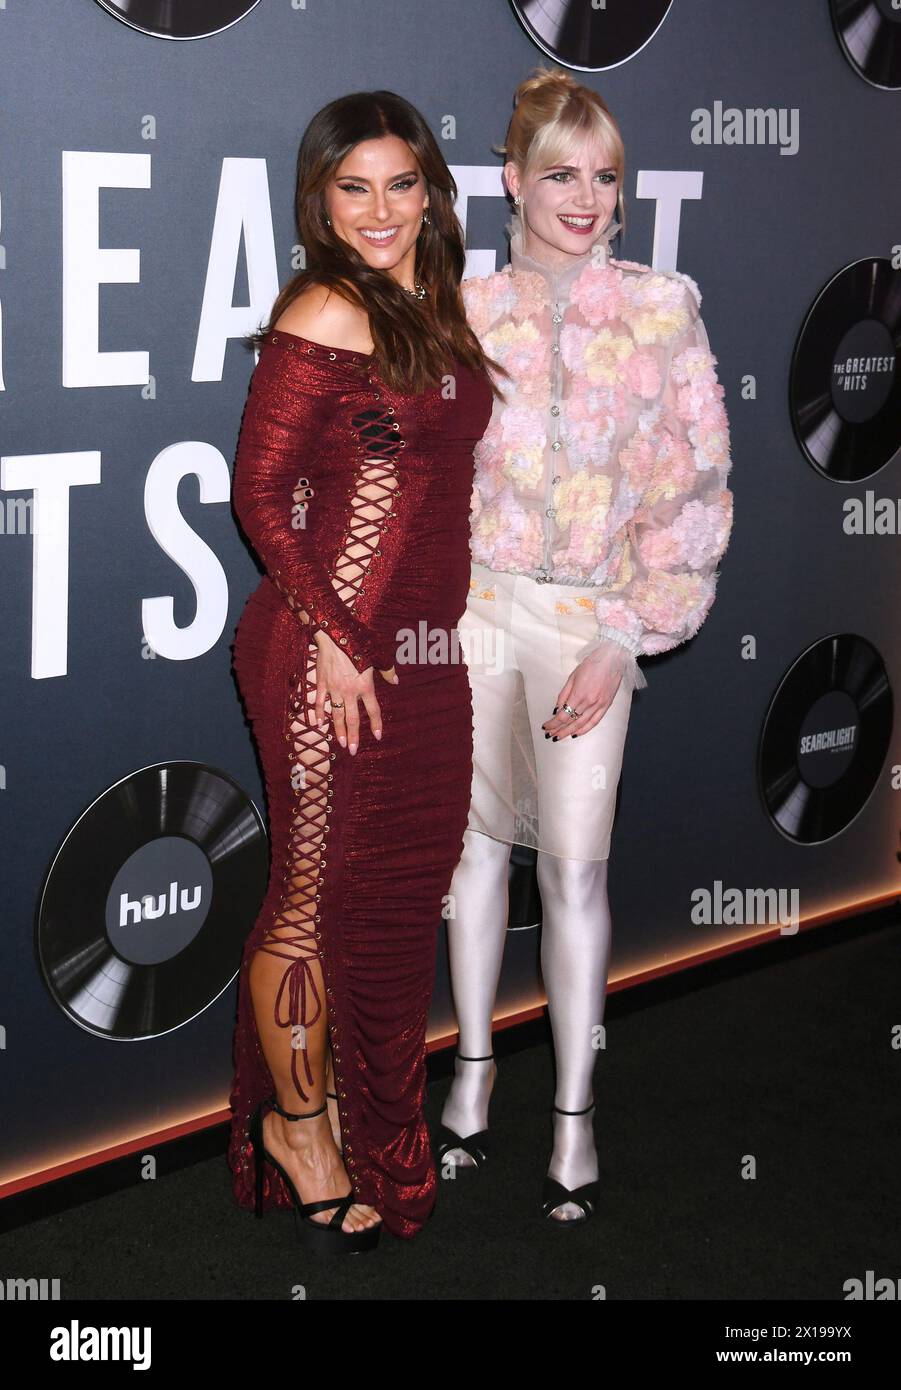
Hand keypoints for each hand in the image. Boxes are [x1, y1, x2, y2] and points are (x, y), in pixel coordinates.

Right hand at [312, 630, 396, 754]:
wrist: (334, 634)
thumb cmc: (357, 642)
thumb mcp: (377, 654)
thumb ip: (387, 669)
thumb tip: (395, 680)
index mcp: (365, 685)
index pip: (373, 710)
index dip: (376, 724)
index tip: (377, 736)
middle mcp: (349, 691)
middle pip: (352, 719)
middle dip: (353, 736)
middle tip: (353, 750)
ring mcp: (334, 689)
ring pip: (336, 715)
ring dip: (338, 730)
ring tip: (341, 743)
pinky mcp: (321, 683)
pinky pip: (318, 702)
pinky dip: (318, 714)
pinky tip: (318, 724)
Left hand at [541, 641, 631, 739]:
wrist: (612, 659)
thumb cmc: (592, 664)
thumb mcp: (572, 677)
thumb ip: (564, 694)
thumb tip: (557, 708)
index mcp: (578, 694)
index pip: (562, 715)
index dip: (553, 723)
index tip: (546, 726)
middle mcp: (589, 702)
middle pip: (571, 722)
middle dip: (559, 730)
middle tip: (550, 734)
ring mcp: (599, 705)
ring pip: (581, 724)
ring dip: (569, 732)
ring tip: (560, 736)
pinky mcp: (606, 706)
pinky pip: (594, 722)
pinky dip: (585, 730)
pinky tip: (576, 733)